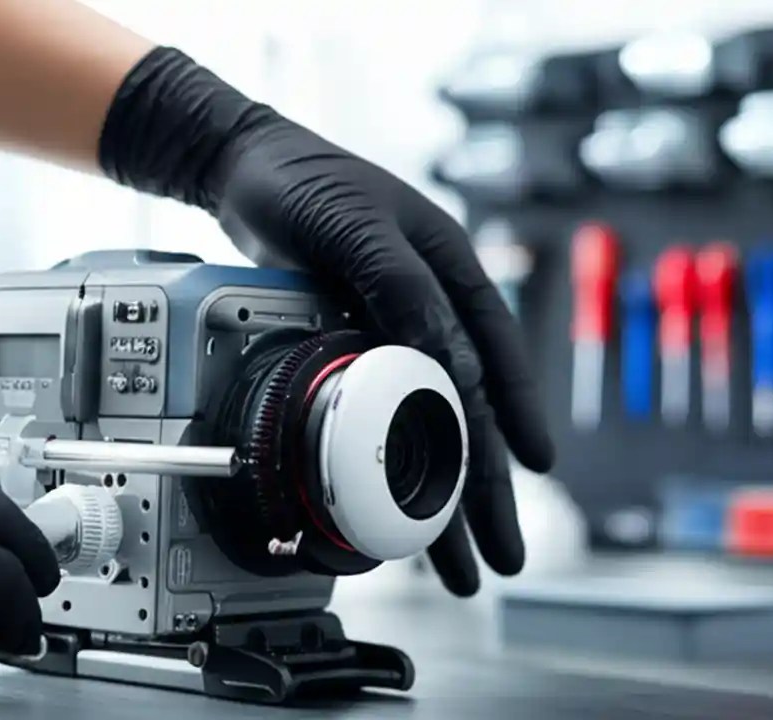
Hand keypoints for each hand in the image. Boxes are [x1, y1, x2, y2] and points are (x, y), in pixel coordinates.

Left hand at [100, 47, 554, 595]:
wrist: (237, 167)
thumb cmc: (302, 181)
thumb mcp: (355, 226)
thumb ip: (399, 286)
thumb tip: (441, 359)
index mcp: (448, 270)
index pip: (493, 356)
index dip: (517, 416)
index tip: (535, 470)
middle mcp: (428, 304)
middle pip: (467, 407)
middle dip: (484, 486)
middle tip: (501, 554)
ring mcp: (389, 325)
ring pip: (426, 420)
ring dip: (439, 486)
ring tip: (452, 555)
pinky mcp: (350, 339)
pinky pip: (382, 410)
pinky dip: (394, 458)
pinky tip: (396, 494)